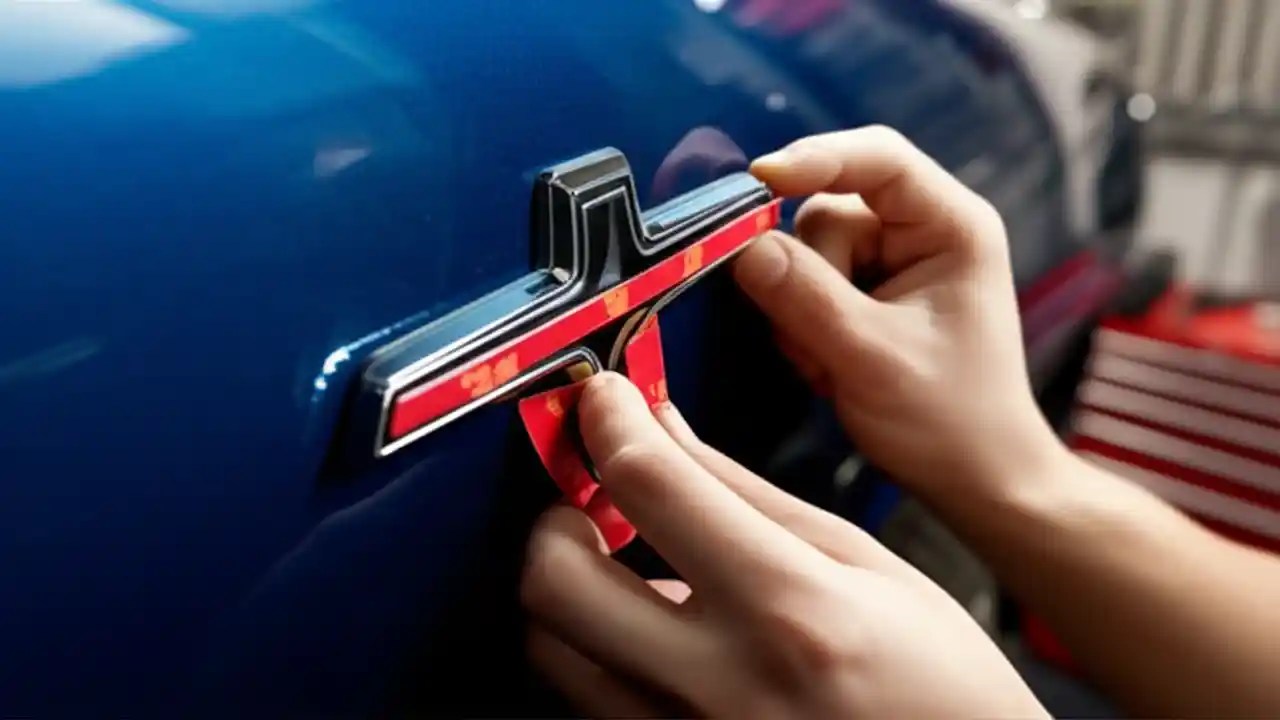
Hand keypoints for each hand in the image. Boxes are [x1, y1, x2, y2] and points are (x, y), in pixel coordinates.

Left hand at [522, 373, 1045, 718]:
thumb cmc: (941, 686)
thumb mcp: (863, 563)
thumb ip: (747, 493)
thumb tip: (665, 429)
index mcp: (789, 608)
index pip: (650, 486)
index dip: (609, 422)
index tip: (606, 402)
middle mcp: (721, 682)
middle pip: (556, 580)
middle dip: (557, 517)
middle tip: (595, 498)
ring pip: (551, 648)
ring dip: (571, 587)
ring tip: (624, 567)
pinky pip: (588, 698)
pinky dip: (598, 650)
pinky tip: (653, 631)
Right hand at [734, 126, 1065, 503]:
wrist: (976, 481)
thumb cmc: (950, 421)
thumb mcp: (871, 359)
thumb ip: (805, 298)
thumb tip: (744, 247)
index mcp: (952, 225)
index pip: (878, 158)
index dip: (814, 159)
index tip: (757, 181)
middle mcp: (923, 231)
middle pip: (825, 212)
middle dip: (807, 277)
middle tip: (820, 344)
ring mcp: (892, 264)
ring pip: (805, 254)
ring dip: (801, 312)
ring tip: (834, 366)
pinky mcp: (867, 295)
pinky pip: (804, 286)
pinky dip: (803, 328)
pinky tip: (831, 369)